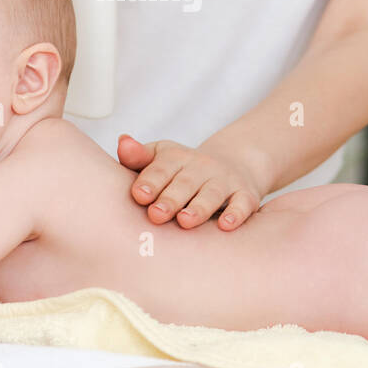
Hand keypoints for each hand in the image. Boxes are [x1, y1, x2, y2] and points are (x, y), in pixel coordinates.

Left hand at [117, 134, 262, 230]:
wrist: (232, 164)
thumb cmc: (183, 169)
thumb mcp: (160, 157)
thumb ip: (138, 156)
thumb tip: (122, 142)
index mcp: (175, 158)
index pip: (161, 168)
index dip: (150, 181)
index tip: (138, 195)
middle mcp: (201, 167)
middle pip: (184, 183)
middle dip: (170, 199)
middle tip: (156, 214)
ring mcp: (224, 180)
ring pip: (212, 194)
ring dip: (199, 208)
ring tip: (186, 221)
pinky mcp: (245, 195)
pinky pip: (243, 204)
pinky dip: (237, 214)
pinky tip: (226, 225)